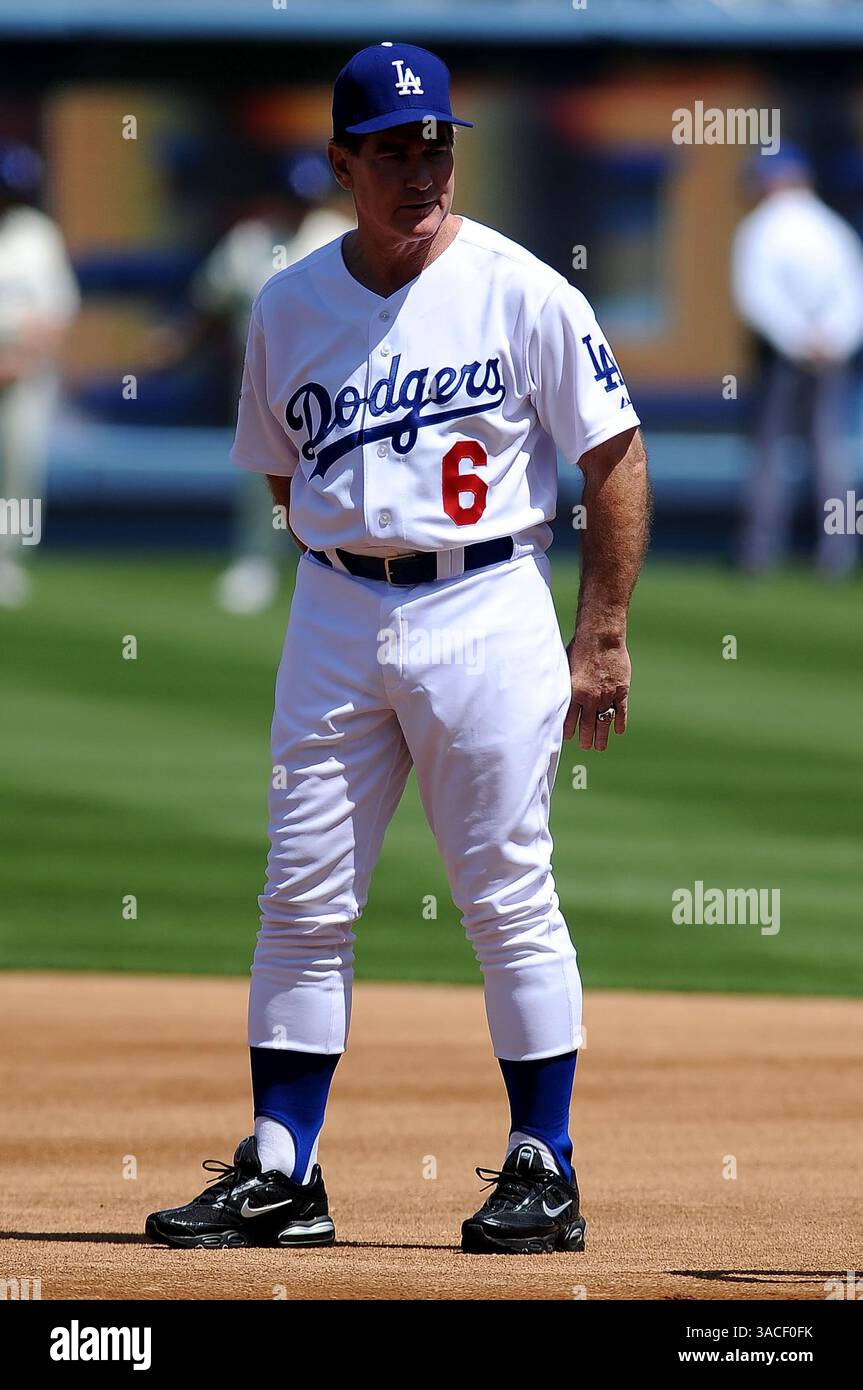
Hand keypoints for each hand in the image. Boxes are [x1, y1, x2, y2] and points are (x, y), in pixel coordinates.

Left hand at [563, 634, 630, 750]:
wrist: (601, 638)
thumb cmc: (580, 648)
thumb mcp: (565, 666)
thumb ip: (564, 682)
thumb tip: (554, 690)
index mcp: (574, 693)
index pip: (570, 718)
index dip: (569, 730)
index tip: (569, 738)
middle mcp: (590, 698)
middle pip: (587, 724)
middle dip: (586, 738)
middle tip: (586, 747)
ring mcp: (607, 695)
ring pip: (604, 721)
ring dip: (602, 736)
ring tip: (600, 747)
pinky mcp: (621, 691)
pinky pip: (621, 711)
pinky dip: (619, 722)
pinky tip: (618, 731)